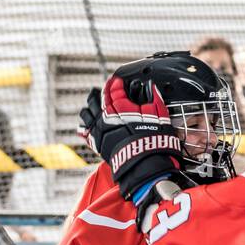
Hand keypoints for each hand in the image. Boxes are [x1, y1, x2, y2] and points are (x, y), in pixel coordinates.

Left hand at [78, 64, 182, 204]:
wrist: (146, 164)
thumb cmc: (154, 139)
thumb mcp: (160, 115)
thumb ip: (154, 98)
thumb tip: (151, 87)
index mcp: (120, 105)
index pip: (113, 87)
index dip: (115, 82)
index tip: (117, 80)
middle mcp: (106, 115)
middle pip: (95, 98)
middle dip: (98, 93)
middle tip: (104, 92)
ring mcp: (100, 130)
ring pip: (86, 113)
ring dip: (89, 108)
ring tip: (92, 106)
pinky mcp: (98, 144)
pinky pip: (86, 132)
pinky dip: (85, 127)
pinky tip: (86, 126)